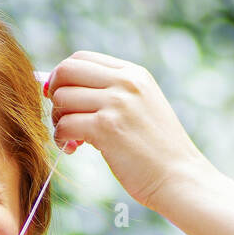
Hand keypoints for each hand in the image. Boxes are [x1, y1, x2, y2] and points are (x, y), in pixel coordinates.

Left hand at [44, 50, 213, 210]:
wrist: (178, 176)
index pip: (81, 58)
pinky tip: (72, 148)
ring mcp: (117, 103)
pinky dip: (60, 138)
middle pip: (66, 71)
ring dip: (57, 120)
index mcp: (133, 73)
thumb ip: (111, 93)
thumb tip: (59, 88)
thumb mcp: (141, 106)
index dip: (63, 76)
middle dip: (54, 93)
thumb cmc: (156, 149)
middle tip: (62, 117)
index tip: (62, 98)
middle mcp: (125, 81)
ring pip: (61, 98)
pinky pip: (64, 125)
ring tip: (71, 138)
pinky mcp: (106, 128)